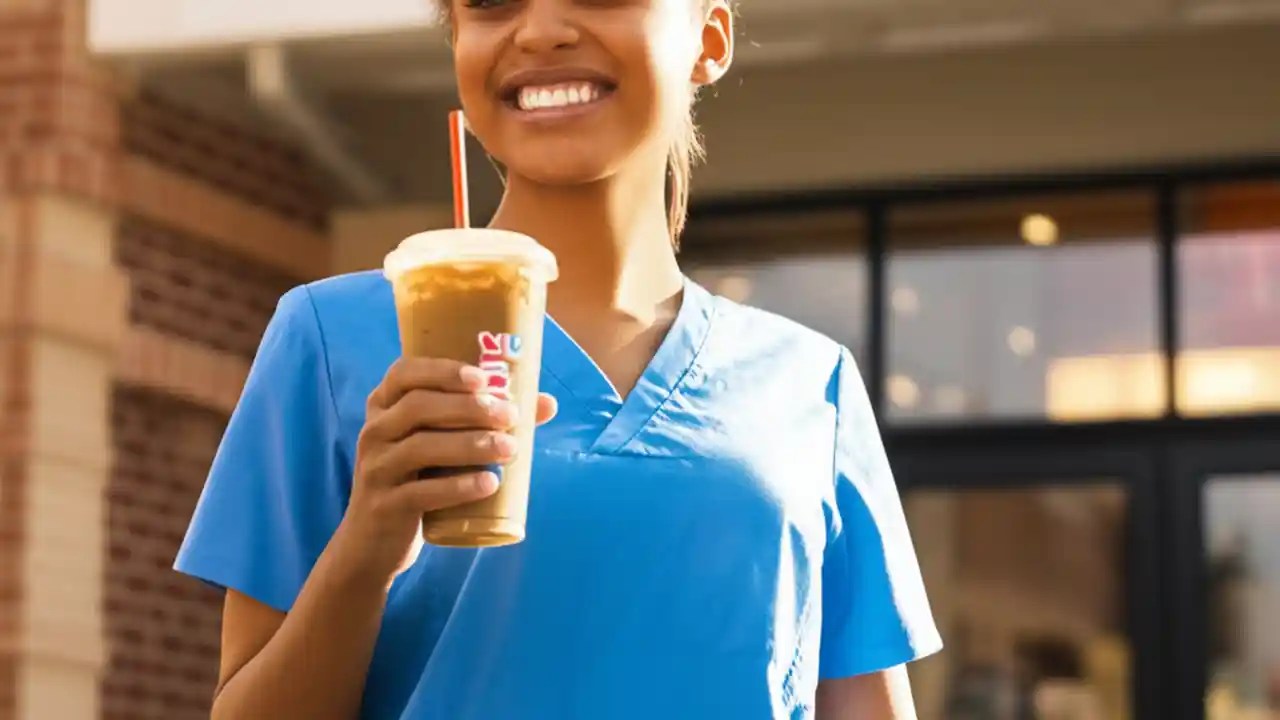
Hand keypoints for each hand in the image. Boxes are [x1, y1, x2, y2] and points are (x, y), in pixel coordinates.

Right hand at [334, 357, 556, 588]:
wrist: (373, 542)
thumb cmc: (416, 480)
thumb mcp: (438, 445)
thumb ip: (483, 422)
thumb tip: (546, 403)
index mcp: (384, 406)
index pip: (405, 373)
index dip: (443, 371)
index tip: (483, 378)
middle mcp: (375, 432)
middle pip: (418, 407)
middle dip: (468, 407)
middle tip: (510, 415)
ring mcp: (376, 469)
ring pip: (421, 447)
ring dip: (471, 444)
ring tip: (510, 448)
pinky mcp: (385, 506)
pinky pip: (421, 492)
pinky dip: (458, 487)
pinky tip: (489, 484)